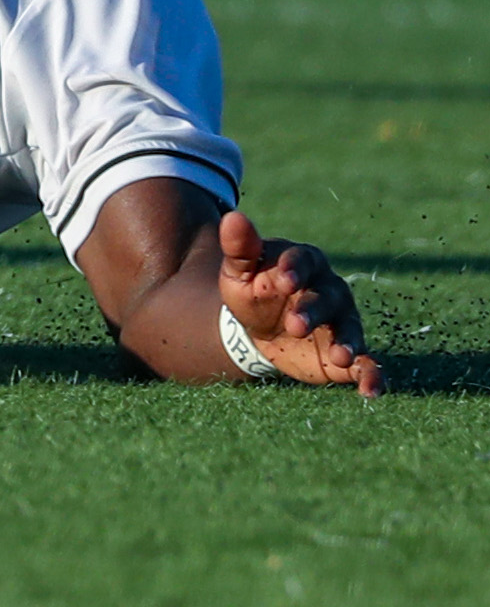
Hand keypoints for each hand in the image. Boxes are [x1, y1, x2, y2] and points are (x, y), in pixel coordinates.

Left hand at [219, 209, 383, 395]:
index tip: (283, 278)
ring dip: (347, 341)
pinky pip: (365, 362)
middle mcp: (329, 289)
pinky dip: (372, 375)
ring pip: (349, 328)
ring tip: (340, 355)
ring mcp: (341, 320)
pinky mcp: (346, 349)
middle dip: (313, 310)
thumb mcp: (239, 269)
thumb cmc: (253, 290)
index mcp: (303, 263)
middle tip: (295, 325)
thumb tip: (233, 216)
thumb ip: (239, 247)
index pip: (302, 261)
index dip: (294, 269)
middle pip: (326, 297)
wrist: (262, 325)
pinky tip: (371, 390)